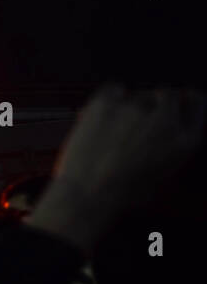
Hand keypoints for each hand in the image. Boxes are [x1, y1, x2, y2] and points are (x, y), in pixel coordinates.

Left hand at [52, 85, 204, 198]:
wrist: (88, 193)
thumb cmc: (124, 194)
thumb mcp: (165, 177)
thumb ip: (174, 149)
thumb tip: (169, 131)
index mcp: (185, 141)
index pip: (197, 104)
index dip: (186, 102)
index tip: (177, 102)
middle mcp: (165, 120)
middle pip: (168, 94)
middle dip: (157, 103)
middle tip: (141, 119)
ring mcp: (135, 108)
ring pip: (140, 93)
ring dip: (133, 104)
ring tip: (118, 127)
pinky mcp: (107, 103)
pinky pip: (115, 89)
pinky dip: (112, 97)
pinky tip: (106, 113)